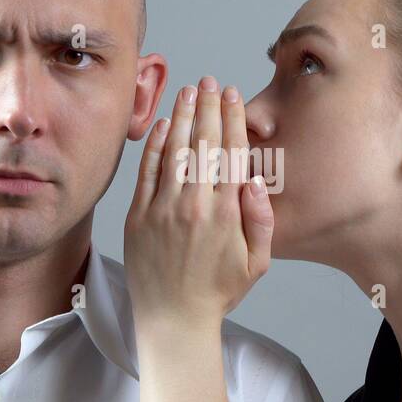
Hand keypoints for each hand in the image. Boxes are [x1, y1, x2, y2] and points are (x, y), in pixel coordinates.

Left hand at [124, 75, 273, 329]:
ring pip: (176, 151)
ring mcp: (164, 209)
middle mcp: (196, 205)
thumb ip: (261, 220)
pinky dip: (156, 145)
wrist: (173, 320)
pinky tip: (165, 124)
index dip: (232, 119)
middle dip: (208, 107)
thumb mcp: (256, 263)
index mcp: (227, 214)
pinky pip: (148, 172)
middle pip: (204, 143)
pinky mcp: (139, 216)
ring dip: (183, 116)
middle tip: (209, 81)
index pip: (231, 153)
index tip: (231, 95)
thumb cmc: (217, 292)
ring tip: (187, 91)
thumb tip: (257, 180)